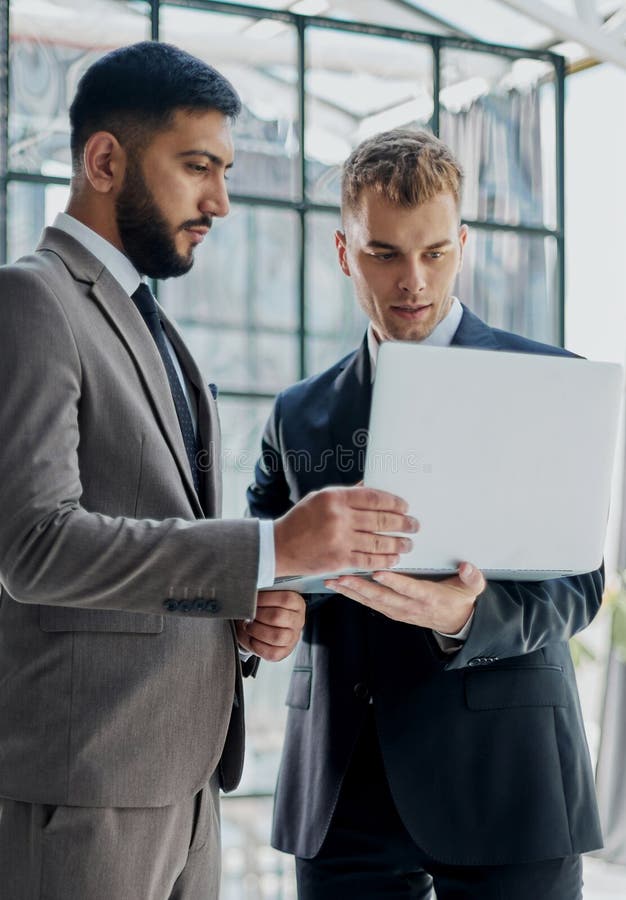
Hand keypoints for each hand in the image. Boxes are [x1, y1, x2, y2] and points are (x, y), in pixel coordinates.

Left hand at [235, 591, 304, 661]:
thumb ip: (261, 594)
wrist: (260, 626)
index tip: (252, 600)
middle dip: (258, 615)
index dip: (265, 599)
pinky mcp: (284, 652)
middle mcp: (298, 621)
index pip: (285, 599)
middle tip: (248, 614)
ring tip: (248, 626)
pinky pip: (272, 652)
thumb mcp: (264, 598)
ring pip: (277, 636)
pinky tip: (252, 638)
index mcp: (297, 604)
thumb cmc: (263, 610)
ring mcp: (293, 638)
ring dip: (257, 630)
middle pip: (278, 617)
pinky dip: (257, 645)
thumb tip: (250, 596)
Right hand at [273, 486, 418, 577]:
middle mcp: (339, 518)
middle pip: (380, 519)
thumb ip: (346, 494)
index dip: (394, 502)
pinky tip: (394, 558)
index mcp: (335, 498)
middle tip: (414, 525)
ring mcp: (340, 540)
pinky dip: (384, 560)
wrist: (279, 546)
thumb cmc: (300, 520)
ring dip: (398, 543)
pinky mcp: (339, 560)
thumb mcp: (319, 498)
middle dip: (402, 523)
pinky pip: (369, 560)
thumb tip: (370, 488)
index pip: (373, 497)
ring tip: (408, 543)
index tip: (405, 507)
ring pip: (378, 541)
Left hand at [325, 562, 485, 633]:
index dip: (393, 582)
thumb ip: (472, 578)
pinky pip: (371, 603)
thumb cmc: (460, 600)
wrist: (456, 622)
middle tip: (343, 576)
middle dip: (360, 587)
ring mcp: (399, 610)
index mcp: (429, 597)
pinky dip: (355, 595)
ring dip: (352, 591)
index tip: (378, 573)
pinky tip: (342, 587)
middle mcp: (410, 606)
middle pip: (383, 597)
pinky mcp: (392, 611)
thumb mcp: (472, 589)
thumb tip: (469, 568)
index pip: (409, 589)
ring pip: (372, 601)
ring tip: (334, 581)